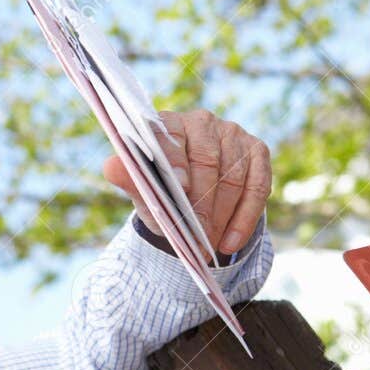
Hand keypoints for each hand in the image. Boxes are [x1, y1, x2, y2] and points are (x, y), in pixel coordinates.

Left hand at [102, 110, 272, 256]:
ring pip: (233, 176)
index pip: (172, 136)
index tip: (179, 189)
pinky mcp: (257, 151)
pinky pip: (258, 185)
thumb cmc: (162, 191)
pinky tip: (231, 243)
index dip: (176, 162)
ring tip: (209, 247)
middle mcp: (202, 122)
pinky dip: (245, 218)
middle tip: (196, 237)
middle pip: (207, 161)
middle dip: (202, 204)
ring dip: (222, 216)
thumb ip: (130, 179)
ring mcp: (233, 134)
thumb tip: (111, 166)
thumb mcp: (145, 191)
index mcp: (169, 123)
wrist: (190, 199)